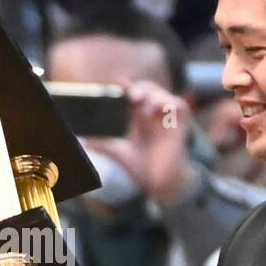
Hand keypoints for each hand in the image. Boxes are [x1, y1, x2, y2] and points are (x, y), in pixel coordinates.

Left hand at [85, 81, 195, 207]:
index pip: (130, 93)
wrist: (160, 182)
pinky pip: (179, 105)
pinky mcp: (181, 123)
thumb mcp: (120, 153)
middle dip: (138, 89)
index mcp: (136, 115)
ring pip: (161, 94)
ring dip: (153, 96)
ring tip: (146, 108)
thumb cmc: (142, 165)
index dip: (124, 86)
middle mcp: (151, 112)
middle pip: (146, 89)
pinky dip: (171, 103)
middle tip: (132, 97)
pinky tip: (162, 109)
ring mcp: (166, 116)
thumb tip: (84, 140)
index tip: (115, 84)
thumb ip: (104, 144)